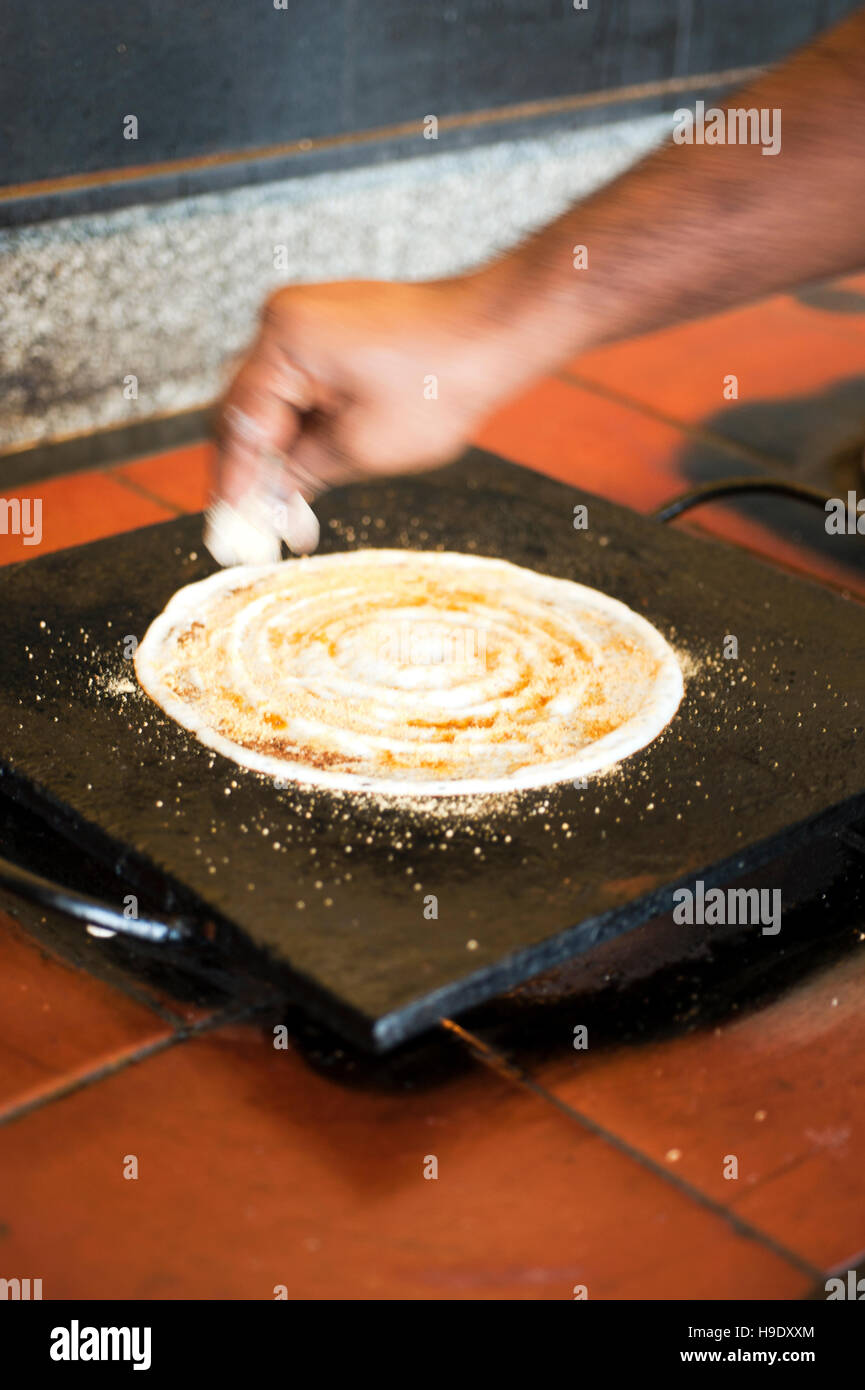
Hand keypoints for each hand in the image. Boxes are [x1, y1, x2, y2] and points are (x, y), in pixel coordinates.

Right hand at [211, 275, 514, 557]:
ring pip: (274, 403)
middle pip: (247, 410)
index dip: (234, 485)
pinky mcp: (330, 332)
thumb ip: (303, 473)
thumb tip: (267, 501)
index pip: (240, 424)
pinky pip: (300, 387)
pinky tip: (311, 472)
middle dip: (253, 473)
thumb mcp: (363, 447)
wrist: (496, 332)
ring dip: (280, 455)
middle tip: (253, 530)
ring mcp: (307, 322)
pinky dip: (303, 428)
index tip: (228, 530)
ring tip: (287, 513)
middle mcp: (284, 320)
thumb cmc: (442, 379)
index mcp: (284, 340)